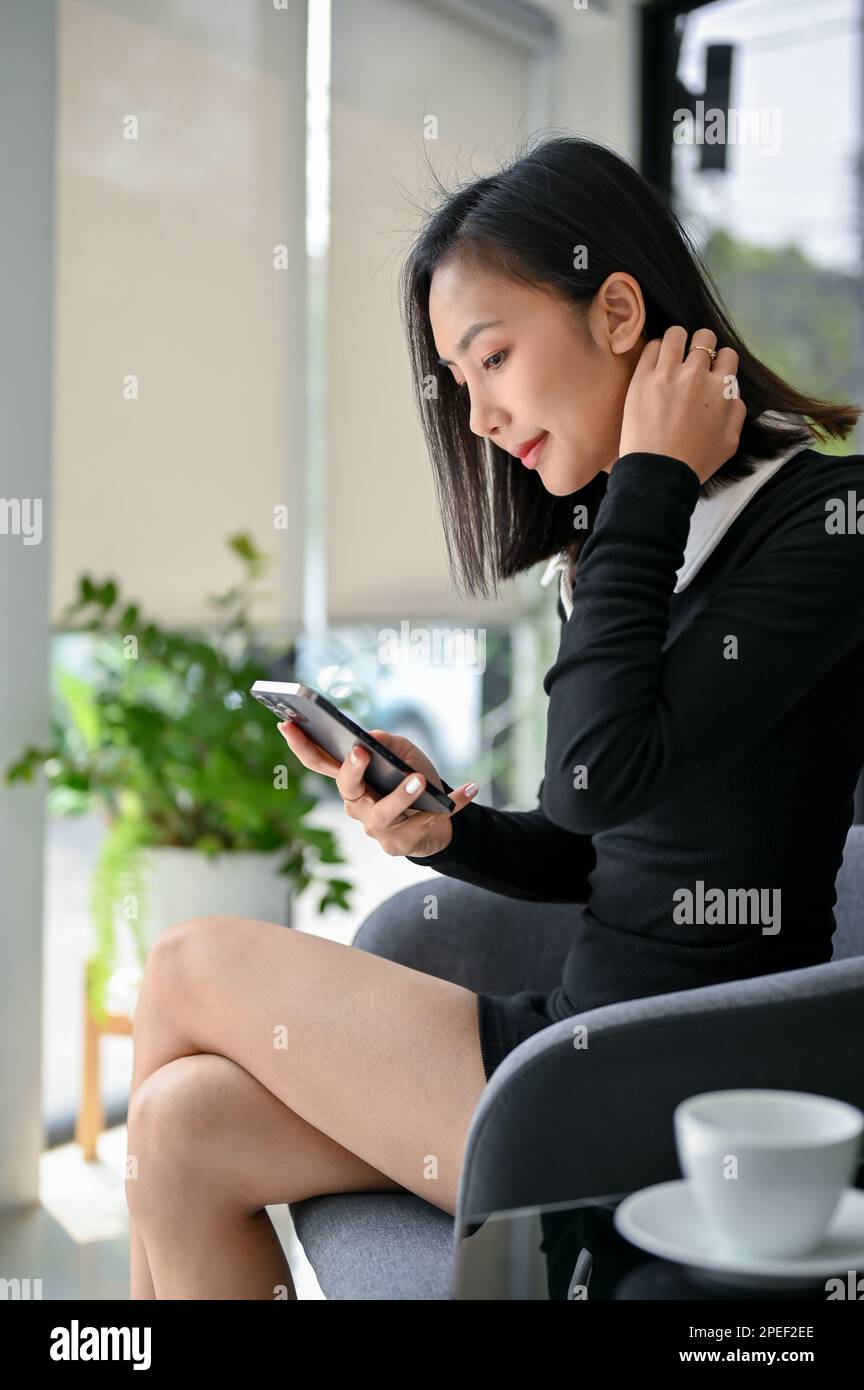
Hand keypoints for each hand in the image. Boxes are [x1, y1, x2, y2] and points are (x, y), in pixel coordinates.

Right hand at [277, 720, 477, 858]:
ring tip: (420, 780)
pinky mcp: (402, 844)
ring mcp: (377, 828)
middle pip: (348, 789)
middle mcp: (357, 806)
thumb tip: (372, 739)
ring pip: (385, 813)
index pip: (319, 762)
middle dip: (353, 771)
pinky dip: (452, 803)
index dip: (300, 744)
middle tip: (362, 753)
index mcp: (351, 781)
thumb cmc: (410, 778)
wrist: (438, 815)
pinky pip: (428, 822)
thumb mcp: (401, 753)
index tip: (287, 722)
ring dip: (403, 795)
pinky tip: (470, 788)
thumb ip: (385, 742)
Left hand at [618, 326, 745, 483]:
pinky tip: (656, 362)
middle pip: (704, 337)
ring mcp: (668, 374)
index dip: (720, 360)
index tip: (711, 370)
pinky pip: (652, 347)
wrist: (659, 472)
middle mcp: (697, 375)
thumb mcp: (731, 441)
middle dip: (701, 344)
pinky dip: (657, 349)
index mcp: (721, 388)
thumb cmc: (695, 462)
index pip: (727, 354)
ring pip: (676, 333)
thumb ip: (736, 412)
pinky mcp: (642, 379)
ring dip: (678, 340)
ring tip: (673, 353)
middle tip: (692, 358)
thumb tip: (731, 395)